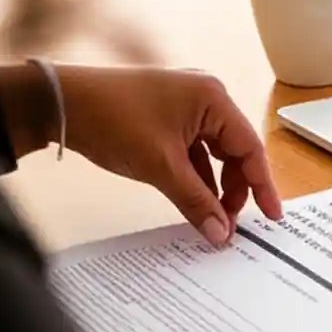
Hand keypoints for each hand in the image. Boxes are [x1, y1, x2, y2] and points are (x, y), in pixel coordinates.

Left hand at [55, 65, 282, 245]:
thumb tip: (221, 234)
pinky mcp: (167, 116)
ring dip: (214, 185)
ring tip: (211, 217)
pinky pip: (194, 150)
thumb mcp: (161, 167)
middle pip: (235, 151)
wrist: (60, 103)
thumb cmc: (114, 121)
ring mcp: (186, 105)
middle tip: (228, 223)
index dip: (262, 185)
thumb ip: (196, 202)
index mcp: (213, 99)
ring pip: (214, 153)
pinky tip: (194, 199)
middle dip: (235, 189)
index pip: (250, 148)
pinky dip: (197, 175)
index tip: (272, 216)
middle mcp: (206, 98)